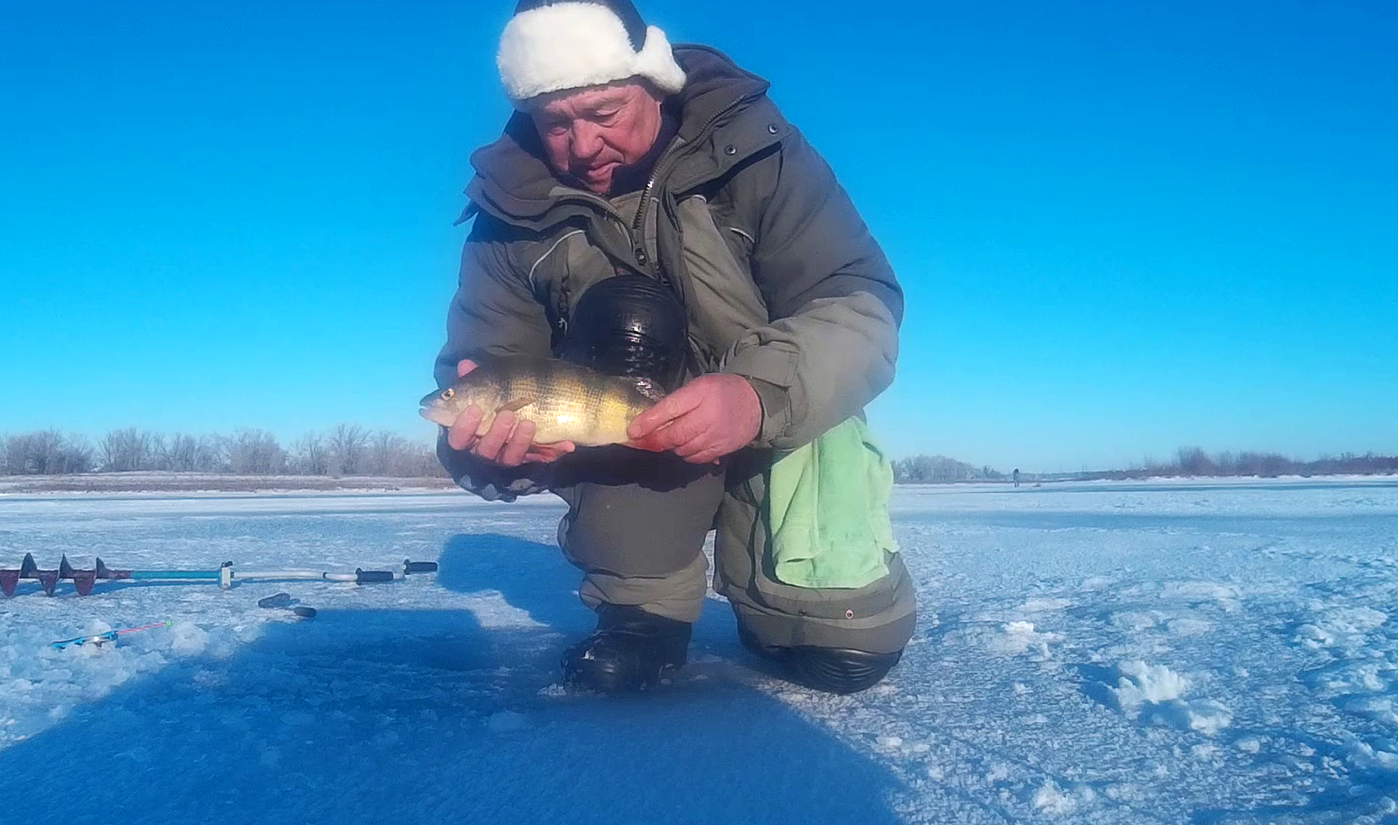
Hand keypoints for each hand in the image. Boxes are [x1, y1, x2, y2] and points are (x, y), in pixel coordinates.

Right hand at [445, 359, 575, 466]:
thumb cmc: (502, 393)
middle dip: (496, 434)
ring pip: (511, 458)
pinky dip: (552, 451)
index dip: (463, 427)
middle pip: (485, 451)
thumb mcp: (490, 383)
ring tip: (529, 423)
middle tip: (507, 414)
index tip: (475, 409)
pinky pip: (541, 458)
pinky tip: (565, 443)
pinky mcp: (531, 457)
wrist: (532, 399)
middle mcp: (487, 448)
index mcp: (471, 434)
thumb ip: (475, 377)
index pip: (458, 439)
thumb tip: (465, 365)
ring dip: (520, 442)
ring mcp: (509, 455)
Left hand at [626, 373, 761, 463]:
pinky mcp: (722, 449)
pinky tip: (686, 446)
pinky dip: (685, 454)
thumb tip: (650, 420)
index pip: (670, 409)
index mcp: (701, 393)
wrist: (756, 402)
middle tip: (640, 442)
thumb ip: (677, 402)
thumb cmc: (721, 391)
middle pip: (674, 434)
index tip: (632, 430)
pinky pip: (695, 458)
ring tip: (667, 439)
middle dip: (654, 440)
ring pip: (683, 449)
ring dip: (670, 447)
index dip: (649, 422)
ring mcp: (716, 435)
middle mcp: (708, 415)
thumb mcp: (698, 386)